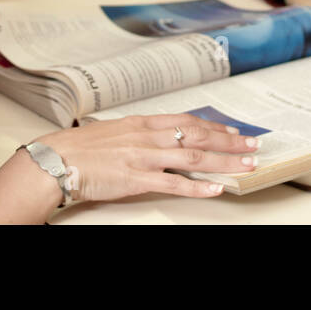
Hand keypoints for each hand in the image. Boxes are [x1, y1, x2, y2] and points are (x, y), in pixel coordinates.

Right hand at [35, 113, 260, 203]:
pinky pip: (175, 183)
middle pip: (199, 137)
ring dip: (224, 162)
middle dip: (230, 142)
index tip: (233, 130)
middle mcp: (148, 136)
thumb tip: (158, 135)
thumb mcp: (115, 131)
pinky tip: (217, 188)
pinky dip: (199, 187)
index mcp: (143, 123)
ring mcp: (145, 158)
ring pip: (194, 158)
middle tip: (253, 145)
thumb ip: (140, 133)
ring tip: (245, 165)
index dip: (214, 126)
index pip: (188, 121)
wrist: (57, 159)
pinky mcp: (138, 180)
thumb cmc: (81, 147)